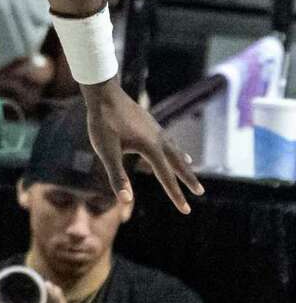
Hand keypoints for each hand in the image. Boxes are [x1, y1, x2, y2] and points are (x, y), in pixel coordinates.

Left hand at [80, 78, 203, 212]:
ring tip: (190, 165)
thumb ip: (117, 176)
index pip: (166, 177)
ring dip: (182, 160)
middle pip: (177, 162)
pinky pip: (165, 136)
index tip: (187, 211)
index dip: (176, 196)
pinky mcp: (147, 120)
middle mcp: (157, 138)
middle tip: (200, 192)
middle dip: (188, 178)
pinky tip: (168, 142)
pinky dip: (172, 144)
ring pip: (173, 147)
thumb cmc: (103, 122)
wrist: (102, 91)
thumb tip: (126, 200)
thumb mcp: (107, 151)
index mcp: (150, 148)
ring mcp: (154, 127)